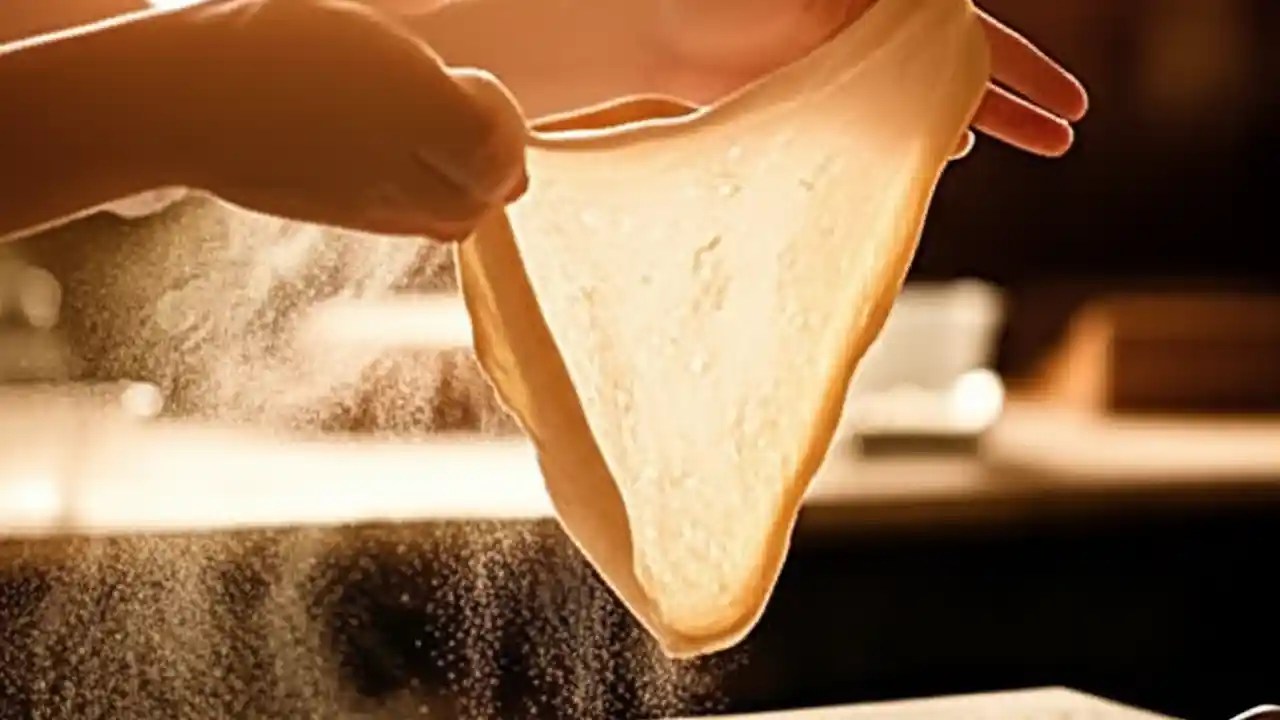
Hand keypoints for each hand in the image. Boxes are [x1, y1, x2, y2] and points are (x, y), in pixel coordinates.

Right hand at [182, 0, 527, 238]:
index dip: (504, 126)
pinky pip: (411, 226)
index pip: (494, 146)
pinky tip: (403, 163)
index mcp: (404, 99)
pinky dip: (428, 204)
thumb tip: (465, 84)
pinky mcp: (340, 221)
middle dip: (497, 168)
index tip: (475, 89)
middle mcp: (393, 161)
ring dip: (467, 190)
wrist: (177, 98)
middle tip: (475, 129)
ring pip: (453, 220)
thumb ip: (421, 61)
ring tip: (443, 149)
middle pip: (484, 196)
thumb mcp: (357, 26)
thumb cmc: (261, 39)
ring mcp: (366, 200)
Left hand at [651, 0, 1088, 157]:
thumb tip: (953, 8)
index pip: (973, 33)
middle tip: (1066, 138)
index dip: (1025, 67)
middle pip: (962, 71)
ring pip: (925, 103)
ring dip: (974, 123)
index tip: (1071, 101)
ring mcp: (846, 73)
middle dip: (1018, 102)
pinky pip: (879, 129)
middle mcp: (874, 34)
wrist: (659, 25)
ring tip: (1025, 148)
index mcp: (886, 2)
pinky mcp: (814, 106)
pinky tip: (946, 155)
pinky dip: (913, 140)